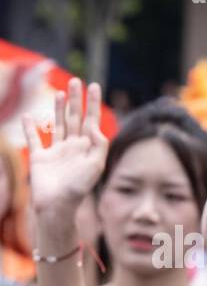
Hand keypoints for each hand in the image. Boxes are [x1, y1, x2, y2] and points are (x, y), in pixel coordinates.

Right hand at [21, 78, 107, 218]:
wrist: (58, 204)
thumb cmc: (79, 187)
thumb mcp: (95, 166)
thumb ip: (99, 145)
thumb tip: (95, 126)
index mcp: (86, 148)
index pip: (91, 120)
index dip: (93, 104)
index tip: (94, 86)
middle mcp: (72, 147)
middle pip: (74, 118)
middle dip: (76, 100)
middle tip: (76, 81)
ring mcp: (55, 152)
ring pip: (58, 125)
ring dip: (58, 109)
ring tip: (61, 93)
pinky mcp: (39, 158)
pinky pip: (34, 140)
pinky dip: (30, 129)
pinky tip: (28, 117)